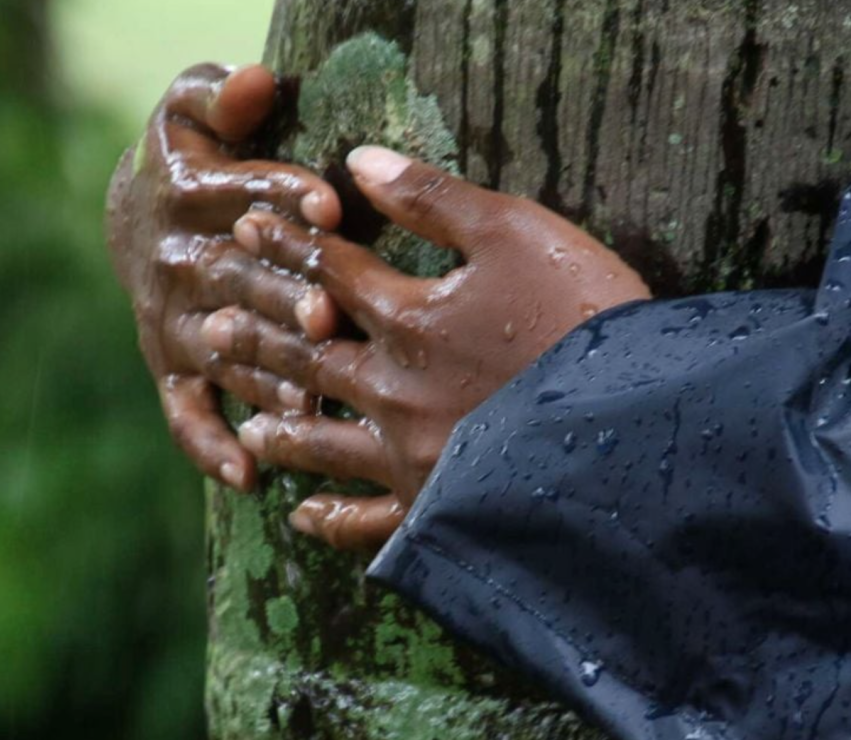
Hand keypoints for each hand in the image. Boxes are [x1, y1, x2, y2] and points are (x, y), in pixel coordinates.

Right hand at [105, 63, 345, 490]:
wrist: (138, 215)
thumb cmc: (193, 156)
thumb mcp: (192, 109)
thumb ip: (221, 95)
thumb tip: (257, 83)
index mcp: (189, 196)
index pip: (239, 194)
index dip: (280, 198)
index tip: (330, 208)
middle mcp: (178, 265)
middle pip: (234, 283)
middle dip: (280, 299)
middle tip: (327, 314)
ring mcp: (175, 324)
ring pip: (222, 354)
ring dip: (263, 376)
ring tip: (307, 403)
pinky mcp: (171, 367)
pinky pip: (184, 413)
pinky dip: (209, 445)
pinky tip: (247, 475)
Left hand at [202, 147, 651, 549]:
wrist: (637, 424)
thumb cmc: (584, 316)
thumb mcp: (514, 233)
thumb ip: (432, 198)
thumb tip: (359, 160)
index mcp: (409, 318)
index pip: (333, 273)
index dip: (291, 245)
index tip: (248, 228)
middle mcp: (394, 388)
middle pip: (308, 359)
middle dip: (260, 338)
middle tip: (213, 329)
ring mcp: (411, 455)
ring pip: (323, 441)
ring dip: (280, 430)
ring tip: (247, 426)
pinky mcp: (439, 506)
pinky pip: (370, 521)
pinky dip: (334, 519)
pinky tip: (304, 517)